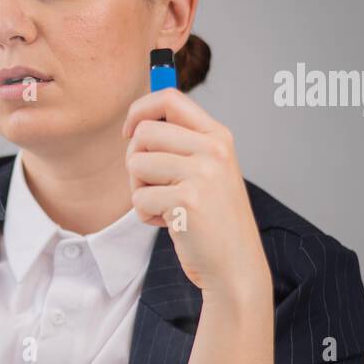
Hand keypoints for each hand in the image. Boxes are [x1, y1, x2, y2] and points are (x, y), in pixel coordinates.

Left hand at [122, 88, 269, 298]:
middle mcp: (213, 149)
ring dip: (139, 190)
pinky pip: (139, 198)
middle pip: (144, 132)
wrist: (236, 265)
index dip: (139, 109)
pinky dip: (146, 215)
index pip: (169, 98)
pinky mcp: (187, 200)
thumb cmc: (213, 220)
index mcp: (218, 136)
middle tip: (153, 185)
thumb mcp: (207, 171)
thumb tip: (137, 122)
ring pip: (136, 164)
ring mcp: (203, 173)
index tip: (128, 132)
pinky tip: (171, 224)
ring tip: (166, 206)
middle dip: (136, 161)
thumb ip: (181, 144)